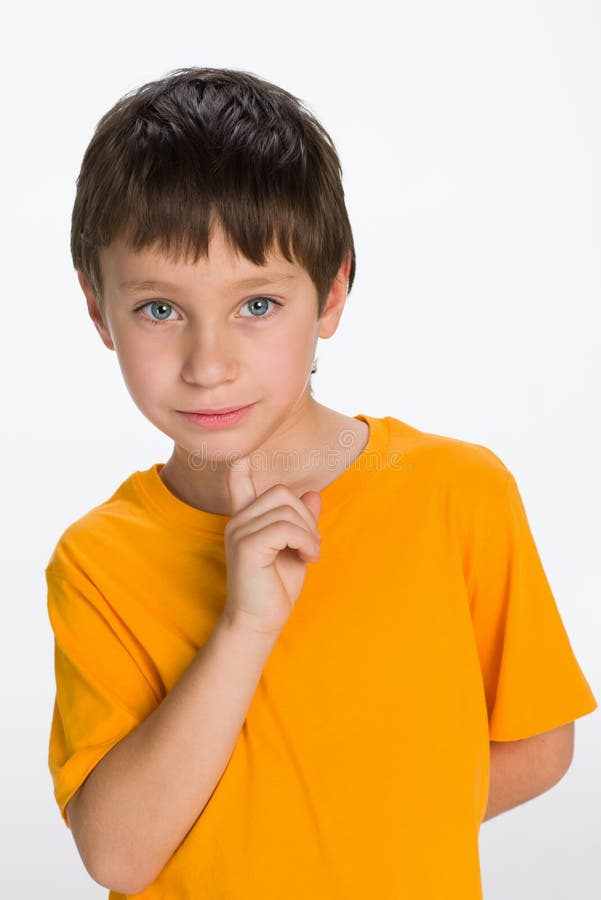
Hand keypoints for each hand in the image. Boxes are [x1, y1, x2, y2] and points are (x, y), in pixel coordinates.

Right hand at [221, 454, 321, 636]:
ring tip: (310, 553)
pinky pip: (286, 528)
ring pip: (287, 510)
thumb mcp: (295, 548)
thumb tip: (313, 493)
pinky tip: (308, 558)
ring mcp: (239, 532)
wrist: (260, 622)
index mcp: (246, 520)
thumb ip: (301, 521)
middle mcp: (238, 521)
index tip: (241, 458)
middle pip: (281, 493)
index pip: (238, 484)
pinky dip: (305, 541)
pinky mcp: (247, 546)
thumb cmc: (276, 587)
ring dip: (309, 532)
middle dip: (306, 516)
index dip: (241, 470)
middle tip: (312, 544)